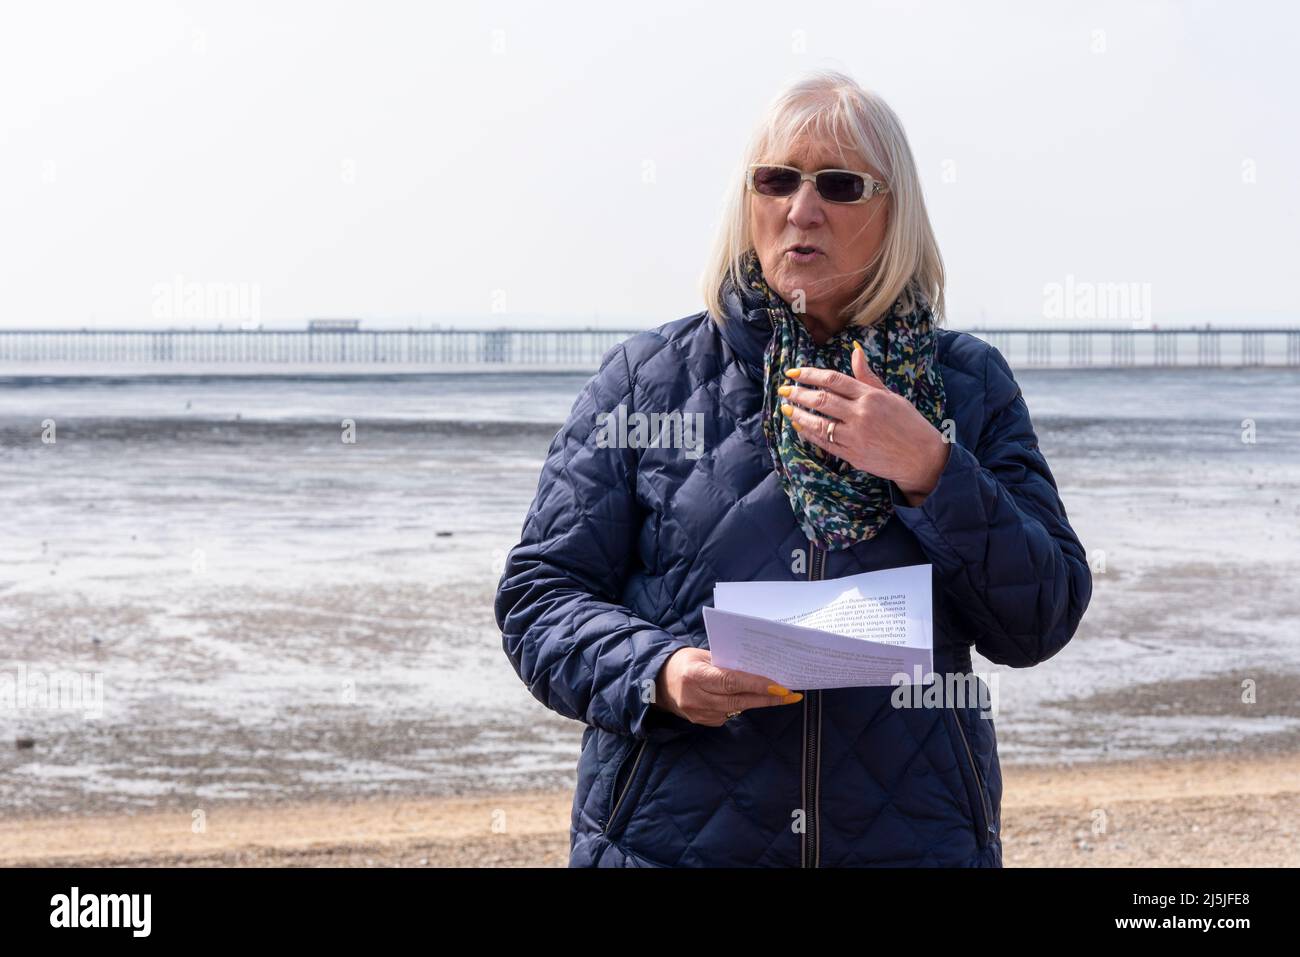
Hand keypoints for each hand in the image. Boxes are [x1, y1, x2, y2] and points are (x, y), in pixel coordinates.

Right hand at [653, 647, 801, 726]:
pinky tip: (747, 698)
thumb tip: (756, 668)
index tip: (779, 686)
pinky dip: (739, 706)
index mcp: (695, 674)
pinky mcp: (700, 722)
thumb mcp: (702, 655)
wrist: (657, 681)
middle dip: (766, 698)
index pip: (730, 681)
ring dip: (757, 702)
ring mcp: (697, 713)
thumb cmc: (684, 662)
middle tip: (790, 695)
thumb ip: (725, 663)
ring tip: (779, 696)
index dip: (756, 684)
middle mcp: (695, 696)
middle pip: (737, 700)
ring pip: (735, 710)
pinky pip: (727, 715)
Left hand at [778, 342, 949, 505]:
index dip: (810, 374)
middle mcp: (861, 414)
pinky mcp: (852, 455)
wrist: (921, 457)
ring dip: (799, 414)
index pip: (833, 380)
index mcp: (870, 396)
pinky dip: (808, 434)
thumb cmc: (908, 423)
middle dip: (798, 393)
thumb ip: (867, 376)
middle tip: (783, 389)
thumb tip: (855, 351)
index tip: (793, 373)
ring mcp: (855, 436)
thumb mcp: (890, 395)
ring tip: (785, 407)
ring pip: (819, 423)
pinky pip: (824, 442)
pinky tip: (798, 426)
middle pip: (822, 399)